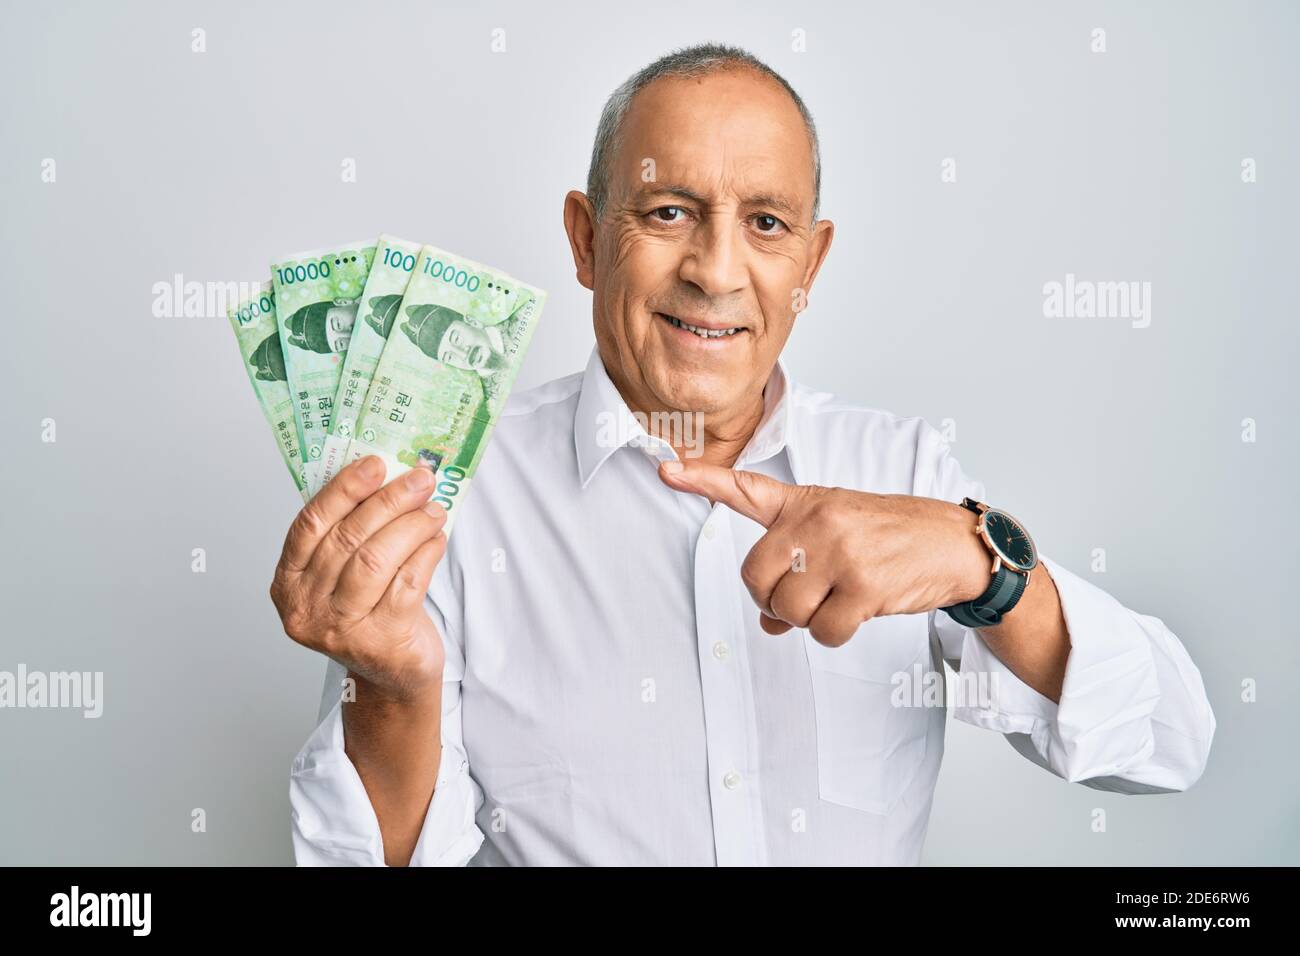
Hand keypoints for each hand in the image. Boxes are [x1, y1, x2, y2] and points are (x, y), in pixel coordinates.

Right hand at [269, 456, 448, 702]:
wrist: (393, 673)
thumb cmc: (370, 613)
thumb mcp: (343, 575)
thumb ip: (349, 533)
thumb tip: (386, 476)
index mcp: (287, 583)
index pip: (310, 524)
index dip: (343, 489)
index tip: (375, 463)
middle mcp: (305, 608)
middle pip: (347, 538)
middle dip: (388, 501)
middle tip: (420, 479)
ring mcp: (339, 628)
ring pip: (376, 559)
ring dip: (410, 525)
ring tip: (433, 509)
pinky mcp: (379, 641)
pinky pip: (407, 583)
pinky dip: (425, 553)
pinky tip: (437, 538)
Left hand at [658, 460, 991, 646]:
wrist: (951, 544)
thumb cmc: (888, 539)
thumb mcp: (837, 531)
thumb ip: (793, 567)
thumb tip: (767, 624)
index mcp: (805, 503)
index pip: (744, 488)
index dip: (700, 480)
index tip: (665, 470)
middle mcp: (817, 522)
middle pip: (755, 578)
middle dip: (773, 600)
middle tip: (806, 596)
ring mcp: (841, 552)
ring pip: (787, 611)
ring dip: (808, 620)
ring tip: (839, 599)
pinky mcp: (864, 585)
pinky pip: (823, 631)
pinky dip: (835, 634)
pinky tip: (857, 612)